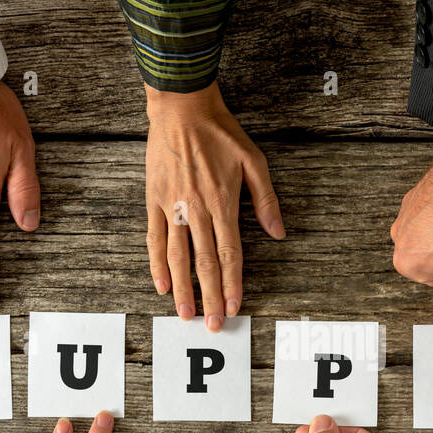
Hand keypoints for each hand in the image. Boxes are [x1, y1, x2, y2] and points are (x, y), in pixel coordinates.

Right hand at [144, 82, 283, 331]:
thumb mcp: (254, 161)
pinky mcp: (154, 200)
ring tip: (186, 315)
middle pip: (204, 263)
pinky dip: (156, 264)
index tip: (235, 306)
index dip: (232, 283)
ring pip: (177, 257)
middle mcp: (197, 210)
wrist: (181, 107)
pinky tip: (161, 285)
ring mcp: (172, 206)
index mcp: (223, 202)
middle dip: (209, 297)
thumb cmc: (220, 132)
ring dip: (182, 289)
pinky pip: (153, 238)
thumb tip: (279, 233)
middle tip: (213, 324)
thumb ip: (266, 200)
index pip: (230, 254)